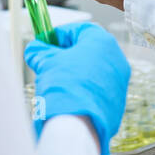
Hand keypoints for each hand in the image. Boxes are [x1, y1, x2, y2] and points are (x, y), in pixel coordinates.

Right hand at [25, 22, 129, 154]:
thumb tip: (34, 49)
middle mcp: (116, 58)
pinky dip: (83, 88)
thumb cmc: (64, 86)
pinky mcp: (118, 100)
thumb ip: (39, 51)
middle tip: (48, 64)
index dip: (58, 36)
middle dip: (65, 55)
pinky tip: (68, 97)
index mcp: (102, 41)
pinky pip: (97, 88)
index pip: (78, 29)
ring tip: (55, 83)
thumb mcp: (46, 62)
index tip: (44, 44)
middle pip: (86, 50)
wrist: (78, 124)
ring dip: (73, 72)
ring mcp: (120, 81)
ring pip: (92, 70)